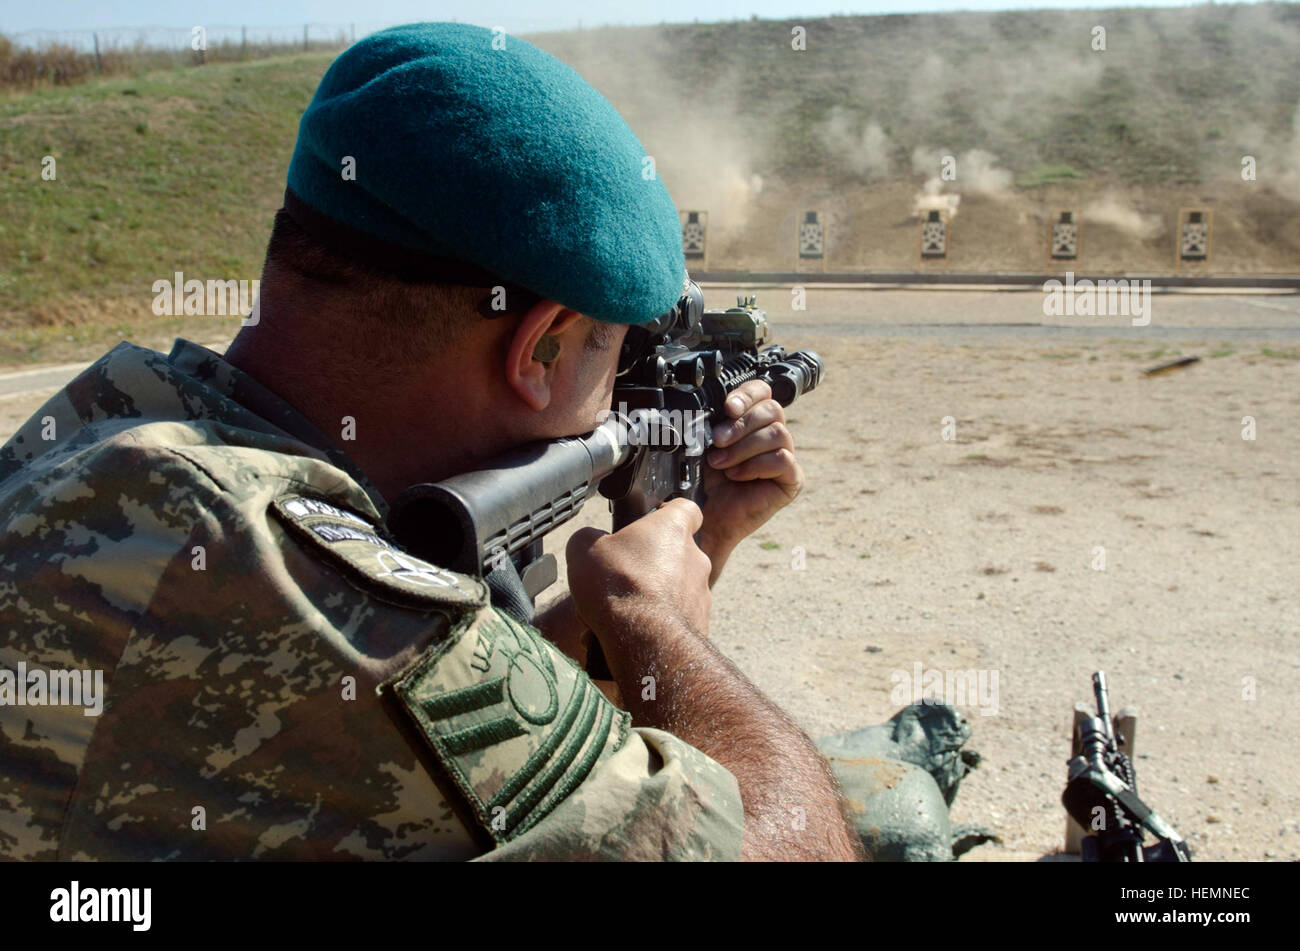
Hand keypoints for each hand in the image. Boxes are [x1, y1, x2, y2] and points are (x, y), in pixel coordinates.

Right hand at [566, 498, 712, 644]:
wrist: (644, 638)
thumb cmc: (618, 586)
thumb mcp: (583, 549)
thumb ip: (589, 538)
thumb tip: (591, 543)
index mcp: (673, 530)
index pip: (685, 508)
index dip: (667, 513)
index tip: (651, 523)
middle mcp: (696, 559)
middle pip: (673, 555)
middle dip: (647, 568)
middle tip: (619, 582)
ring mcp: (701, 594)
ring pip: (672, 592)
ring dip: (648, 600)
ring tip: (617, 616)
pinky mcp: (700, 624)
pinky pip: (674, 621)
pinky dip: (654, 626)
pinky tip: (629, 636)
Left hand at [697, 380, 803, 572]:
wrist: (706, 516)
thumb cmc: (706, 481)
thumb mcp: (706, 444)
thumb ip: (716, 422)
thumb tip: (720, 406)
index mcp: (753, 421)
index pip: (762, 392)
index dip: (747, 395)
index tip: (728, 408)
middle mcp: (773, 434)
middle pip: (772, 409)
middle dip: (740, 425)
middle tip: (717, 441)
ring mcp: (786, 456)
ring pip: (777, 433)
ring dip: (744, 448)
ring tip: (722, 464)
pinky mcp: (792, 479)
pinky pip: (782, 459)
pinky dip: (755, 466)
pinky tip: (737, 476)